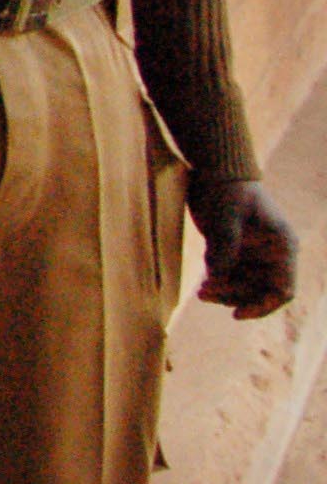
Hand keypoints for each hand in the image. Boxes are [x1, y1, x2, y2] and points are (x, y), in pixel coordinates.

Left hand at [190, 179, 296, 318]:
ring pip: (243, 287)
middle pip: (259, 292)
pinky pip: (228, 276)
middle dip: (234, 297)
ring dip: (224, 293)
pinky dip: (217, 283)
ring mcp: (252, 254)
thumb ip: (225, 248)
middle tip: (205, 293)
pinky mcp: (234, 251)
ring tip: (201, 291)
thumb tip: (217, 278)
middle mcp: (271, 254)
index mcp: (281, 246)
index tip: (237, 314)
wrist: (214, 170)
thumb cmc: (227, 189)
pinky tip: (201, 284)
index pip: (282, 289)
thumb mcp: (226, 218)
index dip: (263, 307)